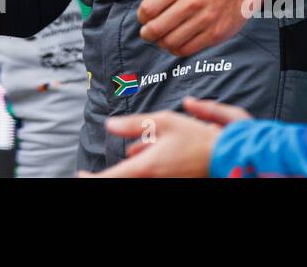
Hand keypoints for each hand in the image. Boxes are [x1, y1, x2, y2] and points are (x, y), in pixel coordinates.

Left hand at [81, 98, 250, 177]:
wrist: (227, 156)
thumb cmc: (197, 138)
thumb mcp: (164, 122)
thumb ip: (134, 124)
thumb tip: (110, 124)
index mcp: (146, 167)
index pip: (111, 177)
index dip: (91, 178)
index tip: (79, 174)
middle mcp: (152, 180)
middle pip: (124, 177)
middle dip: (114, 169)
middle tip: (105, 160)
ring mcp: (163, 183)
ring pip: (137, 174)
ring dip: (132, 164)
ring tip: (136, 147)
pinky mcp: (172, 182)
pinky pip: (150, 175)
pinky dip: (145, 165)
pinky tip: (147, 149)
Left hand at [130, 0, 260, 55]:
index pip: (148, 8)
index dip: (141, 16)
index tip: (145, 17)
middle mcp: (193, 1)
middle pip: (156, 28)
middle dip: (147, 34)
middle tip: (148, 32)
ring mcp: (206, 19)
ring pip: (170, 42)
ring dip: (161, 43)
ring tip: (162, 38)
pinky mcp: (215, 34)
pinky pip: (186, 50)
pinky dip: (175, 50)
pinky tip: (175, 42)